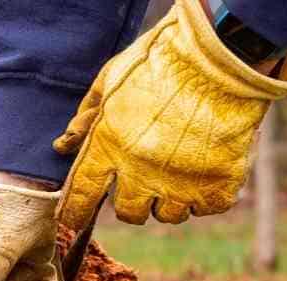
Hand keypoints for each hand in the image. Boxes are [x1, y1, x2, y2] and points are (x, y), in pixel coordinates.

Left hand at [53, 0, 286, 229]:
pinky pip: (206, 207)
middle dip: (131, 202)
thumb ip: (87, 115)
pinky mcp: (218, 183)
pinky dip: (204, 196)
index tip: (71, 220)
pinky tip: (203, 172)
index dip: (74, 211)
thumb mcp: (113, 78)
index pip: (81, 194)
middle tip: (142, 180)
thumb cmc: (162, 61)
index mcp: (109, 146)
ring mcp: (181, 182)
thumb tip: (63, 145)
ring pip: (168, 214)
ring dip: (169, 199)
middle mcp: (141, 172)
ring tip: (176, 171)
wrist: (223, 54)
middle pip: (128, 213)